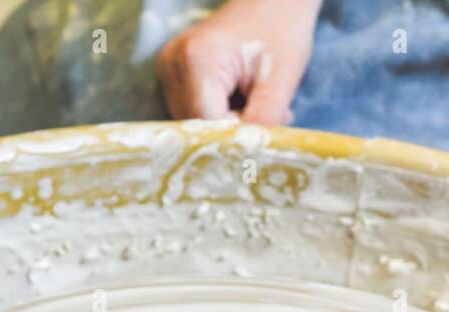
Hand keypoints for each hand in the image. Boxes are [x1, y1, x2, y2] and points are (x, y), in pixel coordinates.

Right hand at [157, 0, 321, 124]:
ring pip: (192, 123)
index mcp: (196, 61)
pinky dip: (218, 115)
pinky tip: (241, 100)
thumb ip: (263, 122)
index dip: (235, 137)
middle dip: (231, 132)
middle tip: (268, 116)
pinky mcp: (173, 74)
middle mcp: (172, 64)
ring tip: (256, 103)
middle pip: (195, 126)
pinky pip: (191, 111)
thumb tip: (248, 158)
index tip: (264, 136)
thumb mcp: (280, 82)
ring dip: (225, 125)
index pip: (207, 124)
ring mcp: (168, 68)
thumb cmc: (280, 31)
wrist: (272, 1)